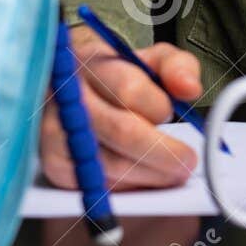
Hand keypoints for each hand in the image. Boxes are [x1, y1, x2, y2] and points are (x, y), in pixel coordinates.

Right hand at [39, 23, 203, 190]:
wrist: (65, 90)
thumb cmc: (112, 76)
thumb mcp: (147, 59)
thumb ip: (176, 66)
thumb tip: (190, 88)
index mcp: (91, 64)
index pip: (130, 89)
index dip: (159, 107)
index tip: (172, 114)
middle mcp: (67, 98)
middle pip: (123, 131)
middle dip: (164, 151)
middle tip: (187, 160)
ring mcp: (56, 134)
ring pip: (112, 164)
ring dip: (151, 174)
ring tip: (172, 171)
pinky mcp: (55, 165)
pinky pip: (98, 185)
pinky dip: (128, 186)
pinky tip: (143, 176)